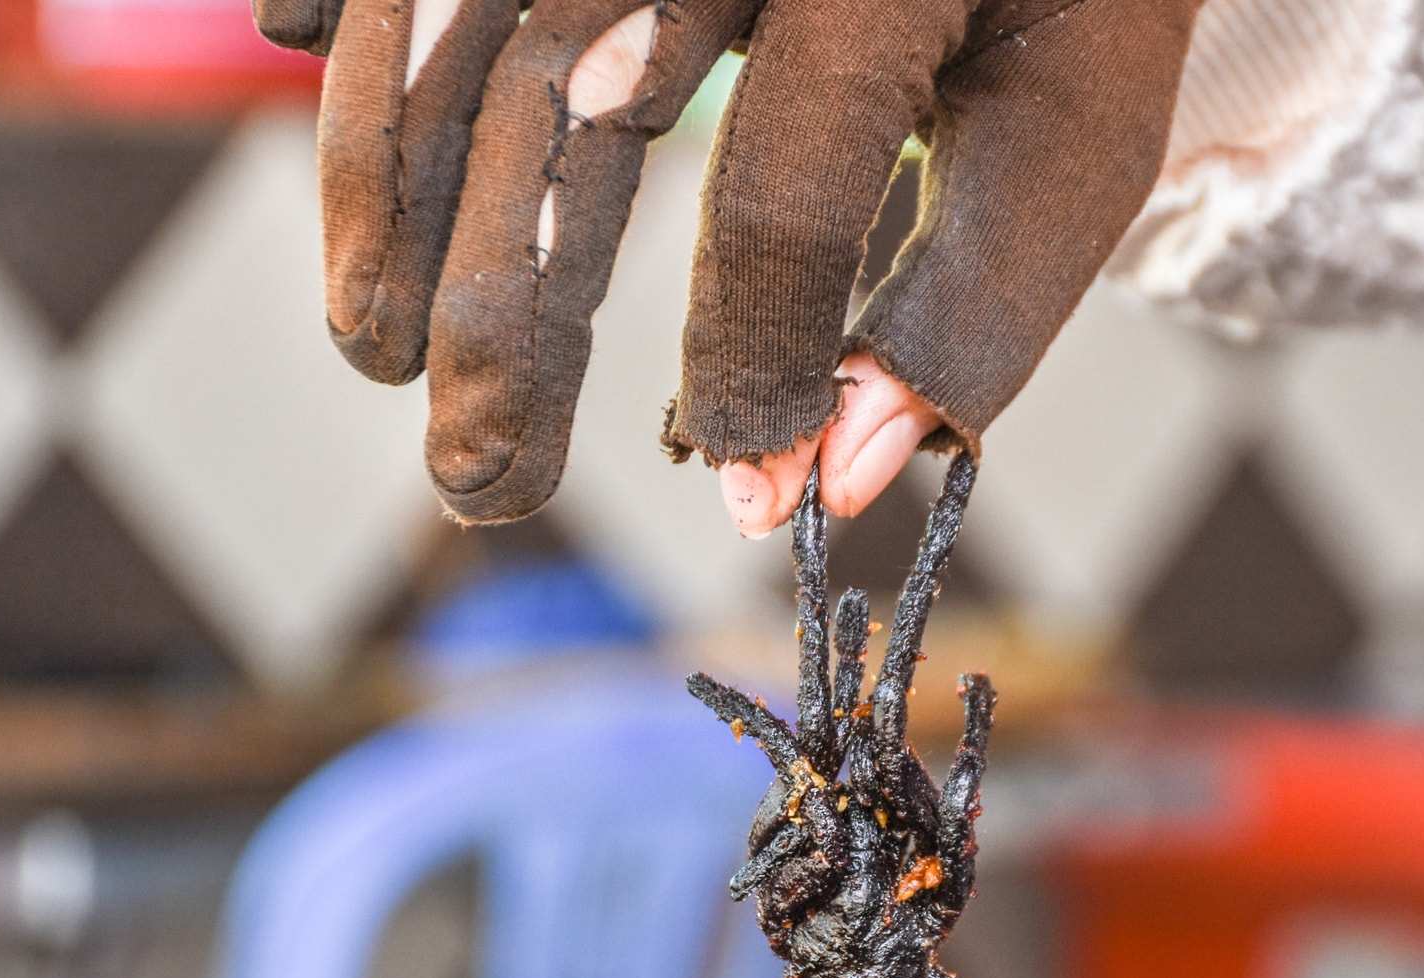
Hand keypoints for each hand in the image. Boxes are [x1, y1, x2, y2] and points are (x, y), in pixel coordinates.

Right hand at [253, 0, 1202, 529]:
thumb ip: (968, 306)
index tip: (744, 485)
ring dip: (388, 197)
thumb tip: (836, 482)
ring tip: (378, 355)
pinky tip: (351, 172)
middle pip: (565, 100)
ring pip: (460, 25)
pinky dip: (360, 48)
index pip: (783, 192)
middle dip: (502, 313)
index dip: (753, 363)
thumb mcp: (1073, 123)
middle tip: (479, 483)